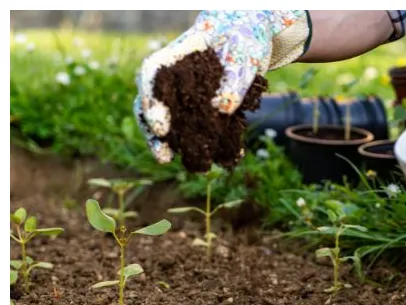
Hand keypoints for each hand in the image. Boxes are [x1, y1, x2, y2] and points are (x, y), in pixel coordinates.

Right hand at [133, 10, 310, 162]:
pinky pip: (198, 126)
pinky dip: (208, 142)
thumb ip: (236, 79)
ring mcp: (185, 92)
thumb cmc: (243, 37)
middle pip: (152, 103)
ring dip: (174, 143)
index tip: (161, 126)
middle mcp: (174, 76)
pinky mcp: (203, 106)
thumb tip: (224, 109)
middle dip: (155, 132)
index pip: (152, 74)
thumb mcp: (245, 52)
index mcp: (176, 55)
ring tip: (186, 165)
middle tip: (164, 156)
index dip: (152, 101)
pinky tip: (224, 159)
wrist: (251, 36)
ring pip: (169, 119)